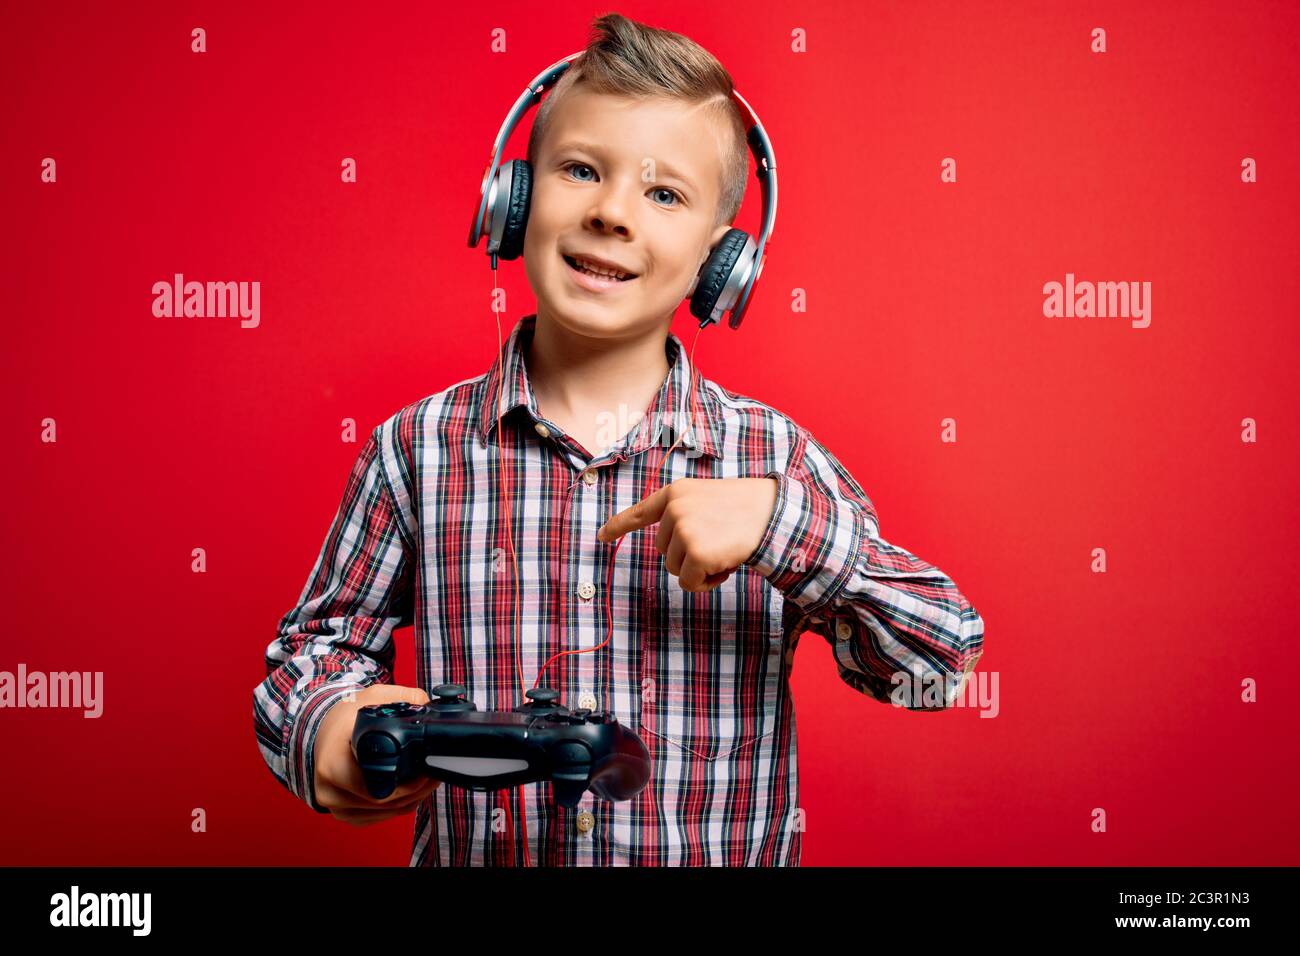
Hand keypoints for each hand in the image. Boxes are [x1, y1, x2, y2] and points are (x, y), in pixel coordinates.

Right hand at [313, 683, 441, 825]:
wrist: (322, 732)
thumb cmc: (346, 717)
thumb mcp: (374, 697)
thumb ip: (406, 697)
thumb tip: (430, 706)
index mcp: (333, 764)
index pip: (379, 788)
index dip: (409, 782)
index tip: (425, 770)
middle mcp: (330, 790)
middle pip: (387, 803)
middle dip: (417, 790)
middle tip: (433, 772)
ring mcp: (336, 806)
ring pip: (387, 813)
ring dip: (411, 799)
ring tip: (424, 778)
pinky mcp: (345, 814)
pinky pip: (381, 817)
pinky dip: (398, 805)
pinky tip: (407, 789)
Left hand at [596, 477, 778, 591]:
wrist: (774, 514)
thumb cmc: (746, 510)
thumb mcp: (708, 501)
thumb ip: (684, 516)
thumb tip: (669, 547)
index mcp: (676, 493)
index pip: (640, 512)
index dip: (618, 525)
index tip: (600, 537)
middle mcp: (674, 509)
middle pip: (663, 551)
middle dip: (688, 555)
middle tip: (718, 542)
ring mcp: (683, 530)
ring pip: (674, 569)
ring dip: (698, 569)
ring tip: (724, 551)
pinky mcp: (695, 553)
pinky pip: (688, 582)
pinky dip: (706, 582)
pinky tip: (725, 566)